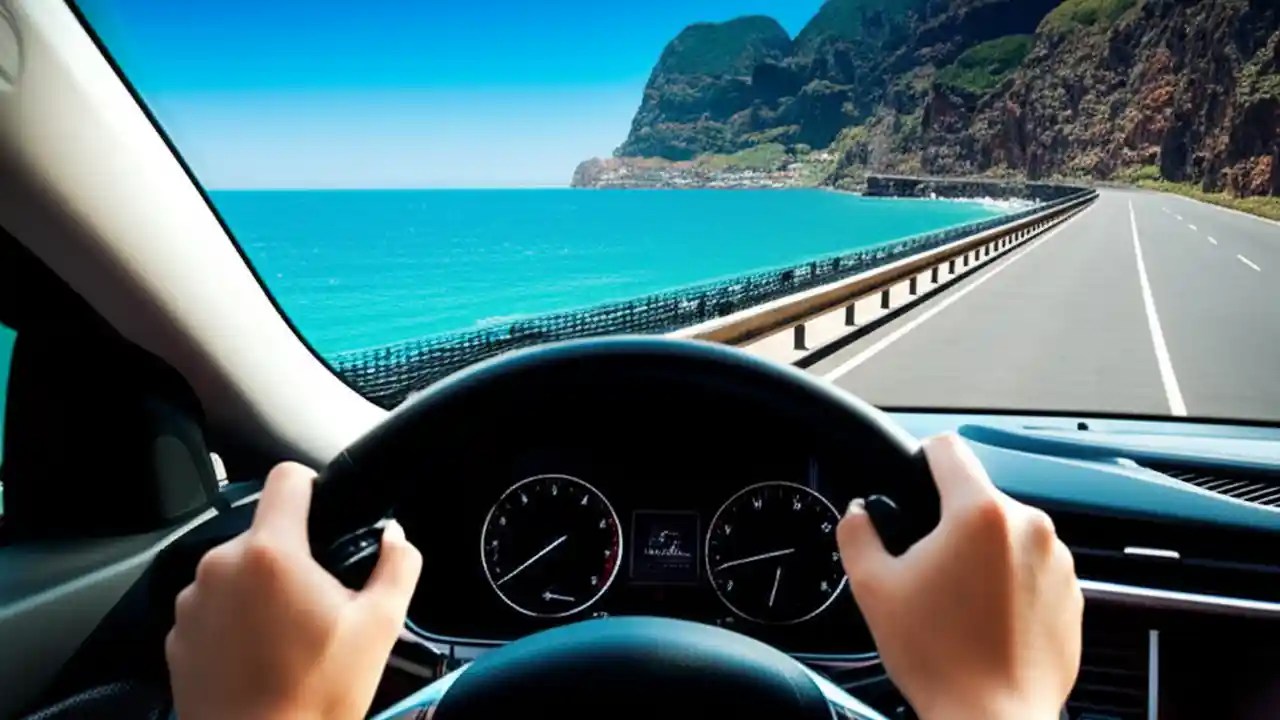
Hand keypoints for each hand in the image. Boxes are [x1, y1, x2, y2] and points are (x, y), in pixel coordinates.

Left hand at [166, 462, 422, 719]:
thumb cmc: (317, 695)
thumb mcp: (380, 626)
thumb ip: (397, 565)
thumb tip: (395, 537)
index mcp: (271, 552)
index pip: (286, 478)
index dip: (312, 485)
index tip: (325, 511)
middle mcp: (220, 566)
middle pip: (264, 531)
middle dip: (292, 555)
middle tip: (317, 602)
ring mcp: (192, 602)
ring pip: (236, 569)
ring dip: (259, 588)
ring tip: (287, 635)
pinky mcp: (177, 634)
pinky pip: (212, 606)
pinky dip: (234, 620)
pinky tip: (259, 655)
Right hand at [837, 434, 1081, 719]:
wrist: (992, 717)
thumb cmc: (937, 657)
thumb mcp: (873, 587)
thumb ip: (858, 532)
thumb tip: (859, 513)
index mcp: (979, 513)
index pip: (948, 448)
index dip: (921, 460)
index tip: (913, 483)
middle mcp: (1029, 526)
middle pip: (977, 497)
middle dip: (951, 523)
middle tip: (929, 571)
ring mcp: (1058, 560)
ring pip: (1007, 533)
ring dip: (983, 554)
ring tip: (959, 601)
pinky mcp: (1073, 592)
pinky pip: (1033, 568)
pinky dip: (1010, 583)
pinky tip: (987, 619)